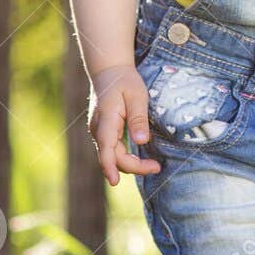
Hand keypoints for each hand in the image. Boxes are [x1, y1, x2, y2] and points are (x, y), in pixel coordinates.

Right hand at [88, 64, 163, 186]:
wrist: (109, 71)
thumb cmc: (124, 81)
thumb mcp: (136, 96)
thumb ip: (138, 118)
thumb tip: (141, 141)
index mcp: (106, 120)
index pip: (106, 149)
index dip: (109, 167)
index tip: (115, 183)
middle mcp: (98, 129)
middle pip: (112, 157)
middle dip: (133, 166)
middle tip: (156, 167)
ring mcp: (98, 131)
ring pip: (112, 155)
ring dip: (130, 164)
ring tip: (152, 165)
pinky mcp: (103, 132)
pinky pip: (112, 150)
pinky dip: (125, 157)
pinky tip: (139, 159)